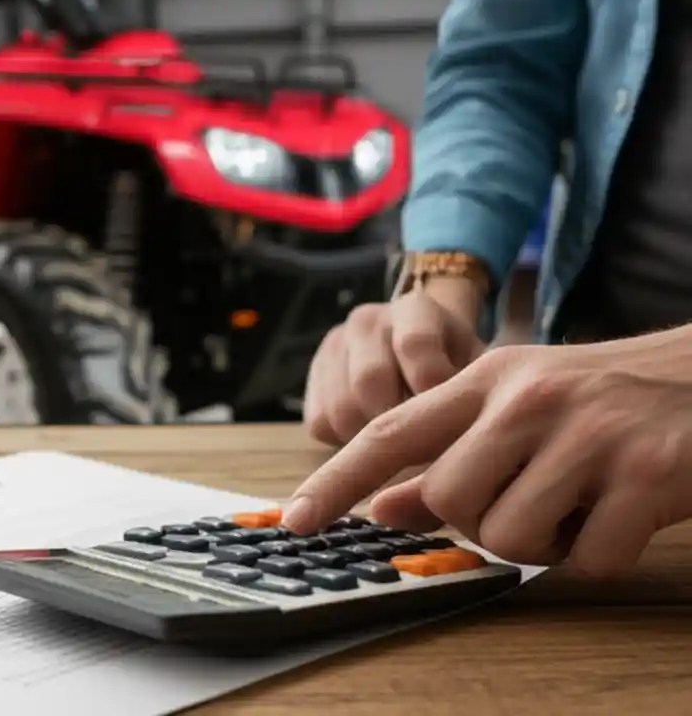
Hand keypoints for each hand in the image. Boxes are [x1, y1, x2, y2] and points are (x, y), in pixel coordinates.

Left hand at [284, 327, 691, 577]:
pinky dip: (596, 555)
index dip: (335, 482)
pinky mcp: (646, 475)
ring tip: (575, 504)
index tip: (293, 521)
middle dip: (479, 521)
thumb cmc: (602, 402)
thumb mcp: (518, 409)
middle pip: (448, 499)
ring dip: (540, 543)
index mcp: (486, 380)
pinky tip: (618, 514)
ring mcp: (588, 435)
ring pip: (509, 536)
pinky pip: (586, 560)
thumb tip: (381, 505)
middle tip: (529, 500)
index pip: (389, 434)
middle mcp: (528, 400)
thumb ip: (449, 453)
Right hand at [304, 280, 485, 445]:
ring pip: (341, 408)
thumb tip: (463, 439)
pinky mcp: (313, 378)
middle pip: (370, 381)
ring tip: (398, 442)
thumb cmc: (457, 364)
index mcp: (414, 309)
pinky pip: (320, 423)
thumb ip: (472, 390)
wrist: (422, 348)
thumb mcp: (478, 365)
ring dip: (370, 437)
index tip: (448, 416)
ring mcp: (334, 346)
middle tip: (422, 441)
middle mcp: (366, 320)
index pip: (415, 346)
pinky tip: (372, 436)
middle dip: (398, 422)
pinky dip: (346, 441)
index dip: (432, 391)